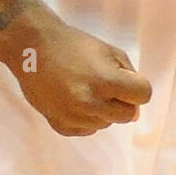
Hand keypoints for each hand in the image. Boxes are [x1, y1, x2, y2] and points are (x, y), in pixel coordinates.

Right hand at [0, 12, 151, 137]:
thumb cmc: (74, 45)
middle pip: (127, 114)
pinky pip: (87, 129)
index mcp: (105, 81)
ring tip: (85, 88)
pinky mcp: (61, 126)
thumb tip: (137, 110)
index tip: (126, 80)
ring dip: (103, 109)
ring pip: (106, 123)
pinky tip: (73, 98)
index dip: (137, 86)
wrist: (33, 49)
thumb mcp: (109, 51)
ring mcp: (74, 117)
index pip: (142, 96)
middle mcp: (90, 104)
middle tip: (105, 84)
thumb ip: (129, 76)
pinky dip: (86, 117)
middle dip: (122, 100)